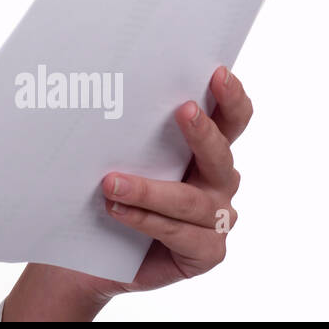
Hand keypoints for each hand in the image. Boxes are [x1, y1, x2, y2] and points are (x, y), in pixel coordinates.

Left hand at [87, 64, 253, 300]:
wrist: (96, 255)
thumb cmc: (112, 194)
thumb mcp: (121, 156)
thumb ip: (130, 131)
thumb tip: (104, 88)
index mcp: (206, 151)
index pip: (231, 120)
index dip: (231, 98)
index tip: (219, 73)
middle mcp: (218, 182)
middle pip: (221, 155)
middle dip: (203, 131)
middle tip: (183, 110)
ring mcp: (215, 219)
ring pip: (189, 200)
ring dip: (149, 189)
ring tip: (110, 182)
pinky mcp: (207, 252)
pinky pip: (178, 232)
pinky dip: (145, 219)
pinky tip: (117, 210)